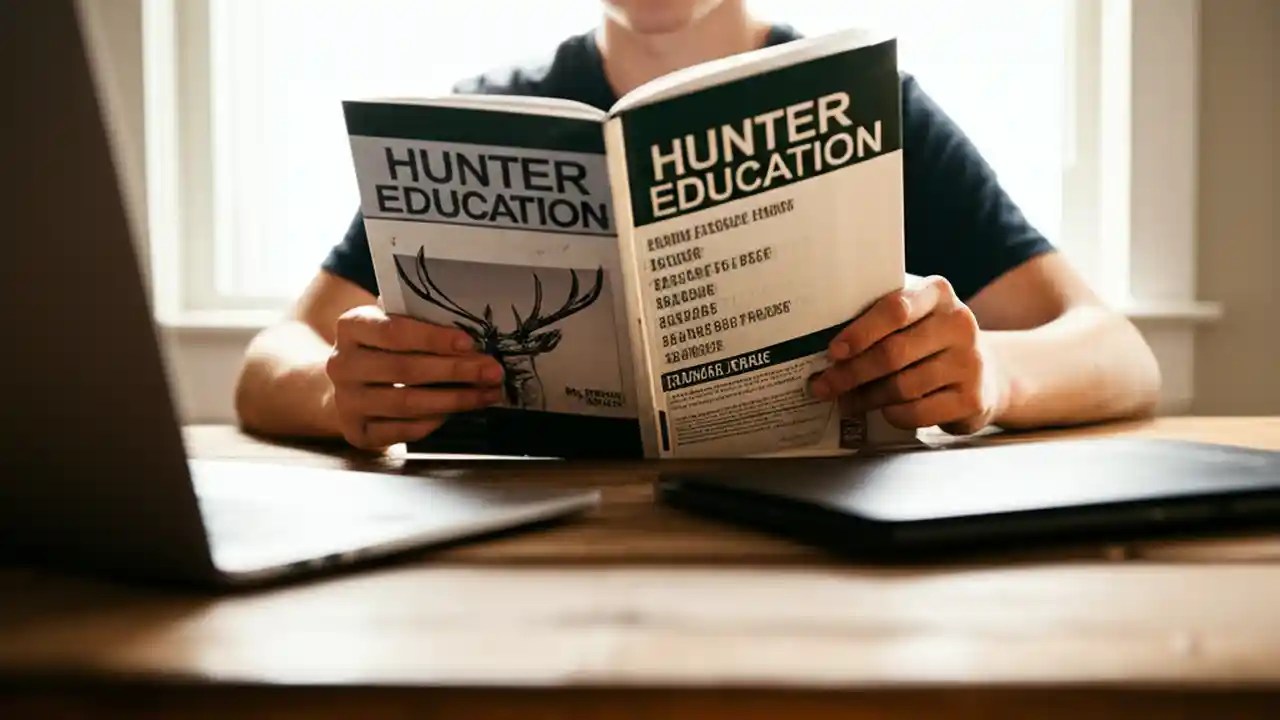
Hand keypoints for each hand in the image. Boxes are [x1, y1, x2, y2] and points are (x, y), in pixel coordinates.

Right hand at [325, 305, 504, 449]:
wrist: (348, 382)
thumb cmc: (383, 347)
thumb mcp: (393, 325)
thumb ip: (422, 326)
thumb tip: (472, 342)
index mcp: (351, 327)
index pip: (393, 332)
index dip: (433, 338)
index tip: (468, 343)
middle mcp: (342, 364)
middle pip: (404, 370)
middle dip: (455, 371)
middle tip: (491, 371)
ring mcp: (346, 401)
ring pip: (406, 403)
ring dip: (454, 399)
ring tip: (487, 394)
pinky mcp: (356, 431)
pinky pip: (403, 430)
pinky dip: (434, 421)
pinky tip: (457, 411)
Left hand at [809, 275, 1006, 434]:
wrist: (985, 373)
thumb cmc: (929, 341)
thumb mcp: (913, 319)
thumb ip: (878, 321)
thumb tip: (825, 349)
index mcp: (937, 294)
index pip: (896, 308)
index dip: (860, 332)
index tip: (833, 351)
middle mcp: (958, 324)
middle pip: (892, 353)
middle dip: (851, 372)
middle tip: (823, 385)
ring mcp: (969, 363)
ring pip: (902, 386)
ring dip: (866, 397)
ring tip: (846, 400)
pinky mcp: (971, 399)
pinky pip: (917, 412)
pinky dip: (892, 414)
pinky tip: (882, 410)